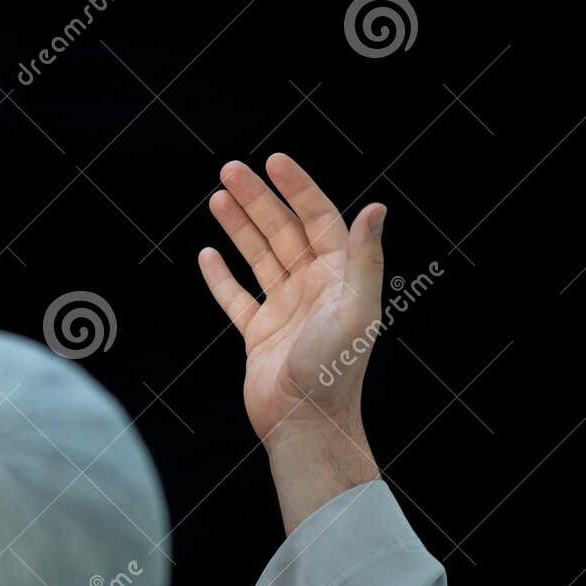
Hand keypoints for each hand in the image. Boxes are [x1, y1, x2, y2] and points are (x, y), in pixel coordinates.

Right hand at [198, 154, 382, 531]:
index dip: (297, 188)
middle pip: (283, 231)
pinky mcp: (260, 334)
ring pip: (259, 257)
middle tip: (229, 170)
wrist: (306, 423)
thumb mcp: (356, 308)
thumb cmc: (335, 369)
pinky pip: (237, 297)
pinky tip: (207, 255)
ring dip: (239, 227)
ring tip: (217, 197)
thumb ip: (365, 257)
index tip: (274, 162)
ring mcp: (286, 310)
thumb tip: (377, 208)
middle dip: (258, 199)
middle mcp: (314, 288)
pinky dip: (222, 276)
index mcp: (340, 277)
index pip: (318, 219)